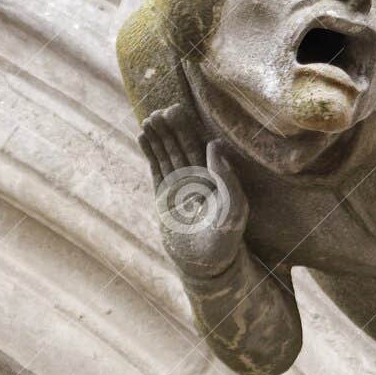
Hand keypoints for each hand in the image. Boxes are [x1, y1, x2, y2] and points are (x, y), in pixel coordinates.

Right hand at [138, 106, 247, 277]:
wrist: (204, 263)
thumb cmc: (225, 237)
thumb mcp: (233, 206)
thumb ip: (226, 177)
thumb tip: (214, 144)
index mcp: (216, 178)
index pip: (200, 147)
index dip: (188, 129)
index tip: (176, 111)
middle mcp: (197, 179)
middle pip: (182, 147)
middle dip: (171, 128)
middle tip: (161, 110)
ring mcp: (179, 186)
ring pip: (167, 155)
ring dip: (158, 137)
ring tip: (148, 118)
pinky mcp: (163, 196)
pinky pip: (155, 169)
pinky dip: (149, 153)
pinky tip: (142, 136)